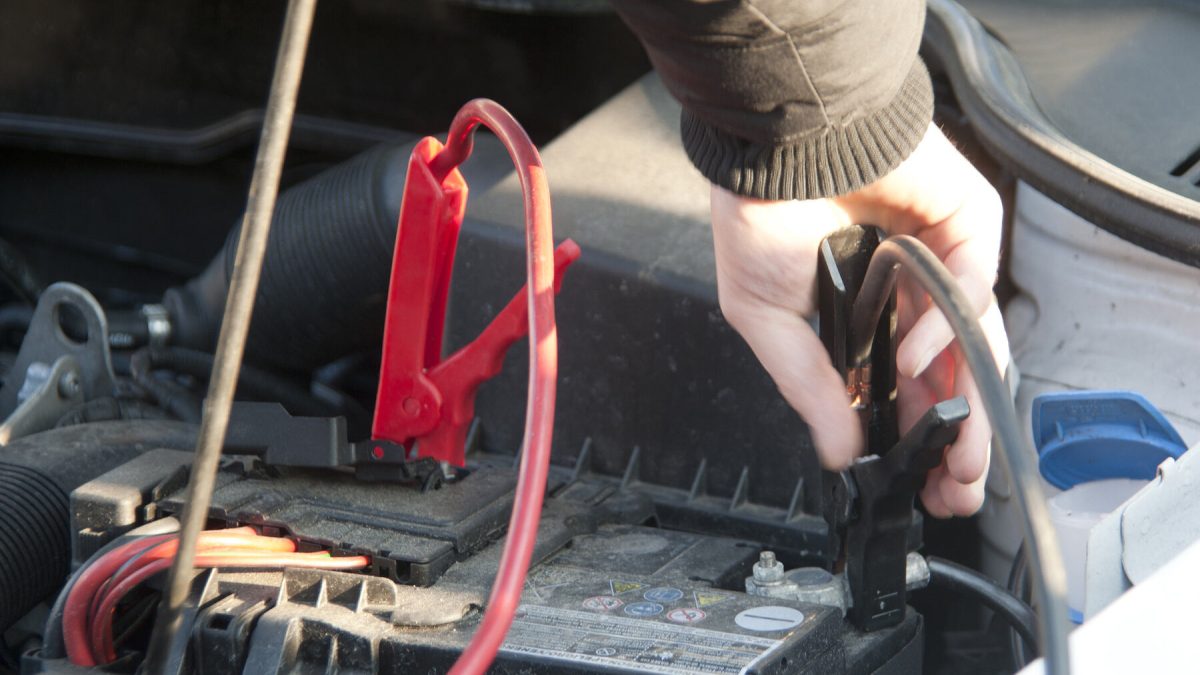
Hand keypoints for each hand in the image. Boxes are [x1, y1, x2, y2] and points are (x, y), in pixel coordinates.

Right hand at [710, 123, 1008, 516]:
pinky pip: (968, 292)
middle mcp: (903, 295)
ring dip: (968, 404)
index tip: (919, 487)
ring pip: (971, 345)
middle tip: (954, 487)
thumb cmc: (758, 215)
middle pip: (947, 378)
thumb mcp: (766, 322)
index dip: (910, 439)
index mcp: (858, 318)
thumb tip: (842, 455)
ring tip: (953, 448)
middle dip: (958, 439)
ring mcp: (937, 263)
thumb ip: (811, 390)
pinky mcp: (963, 229)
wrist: (779, 143)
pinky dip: (943, 330)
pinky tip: (910, 353)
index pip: (897, 389)